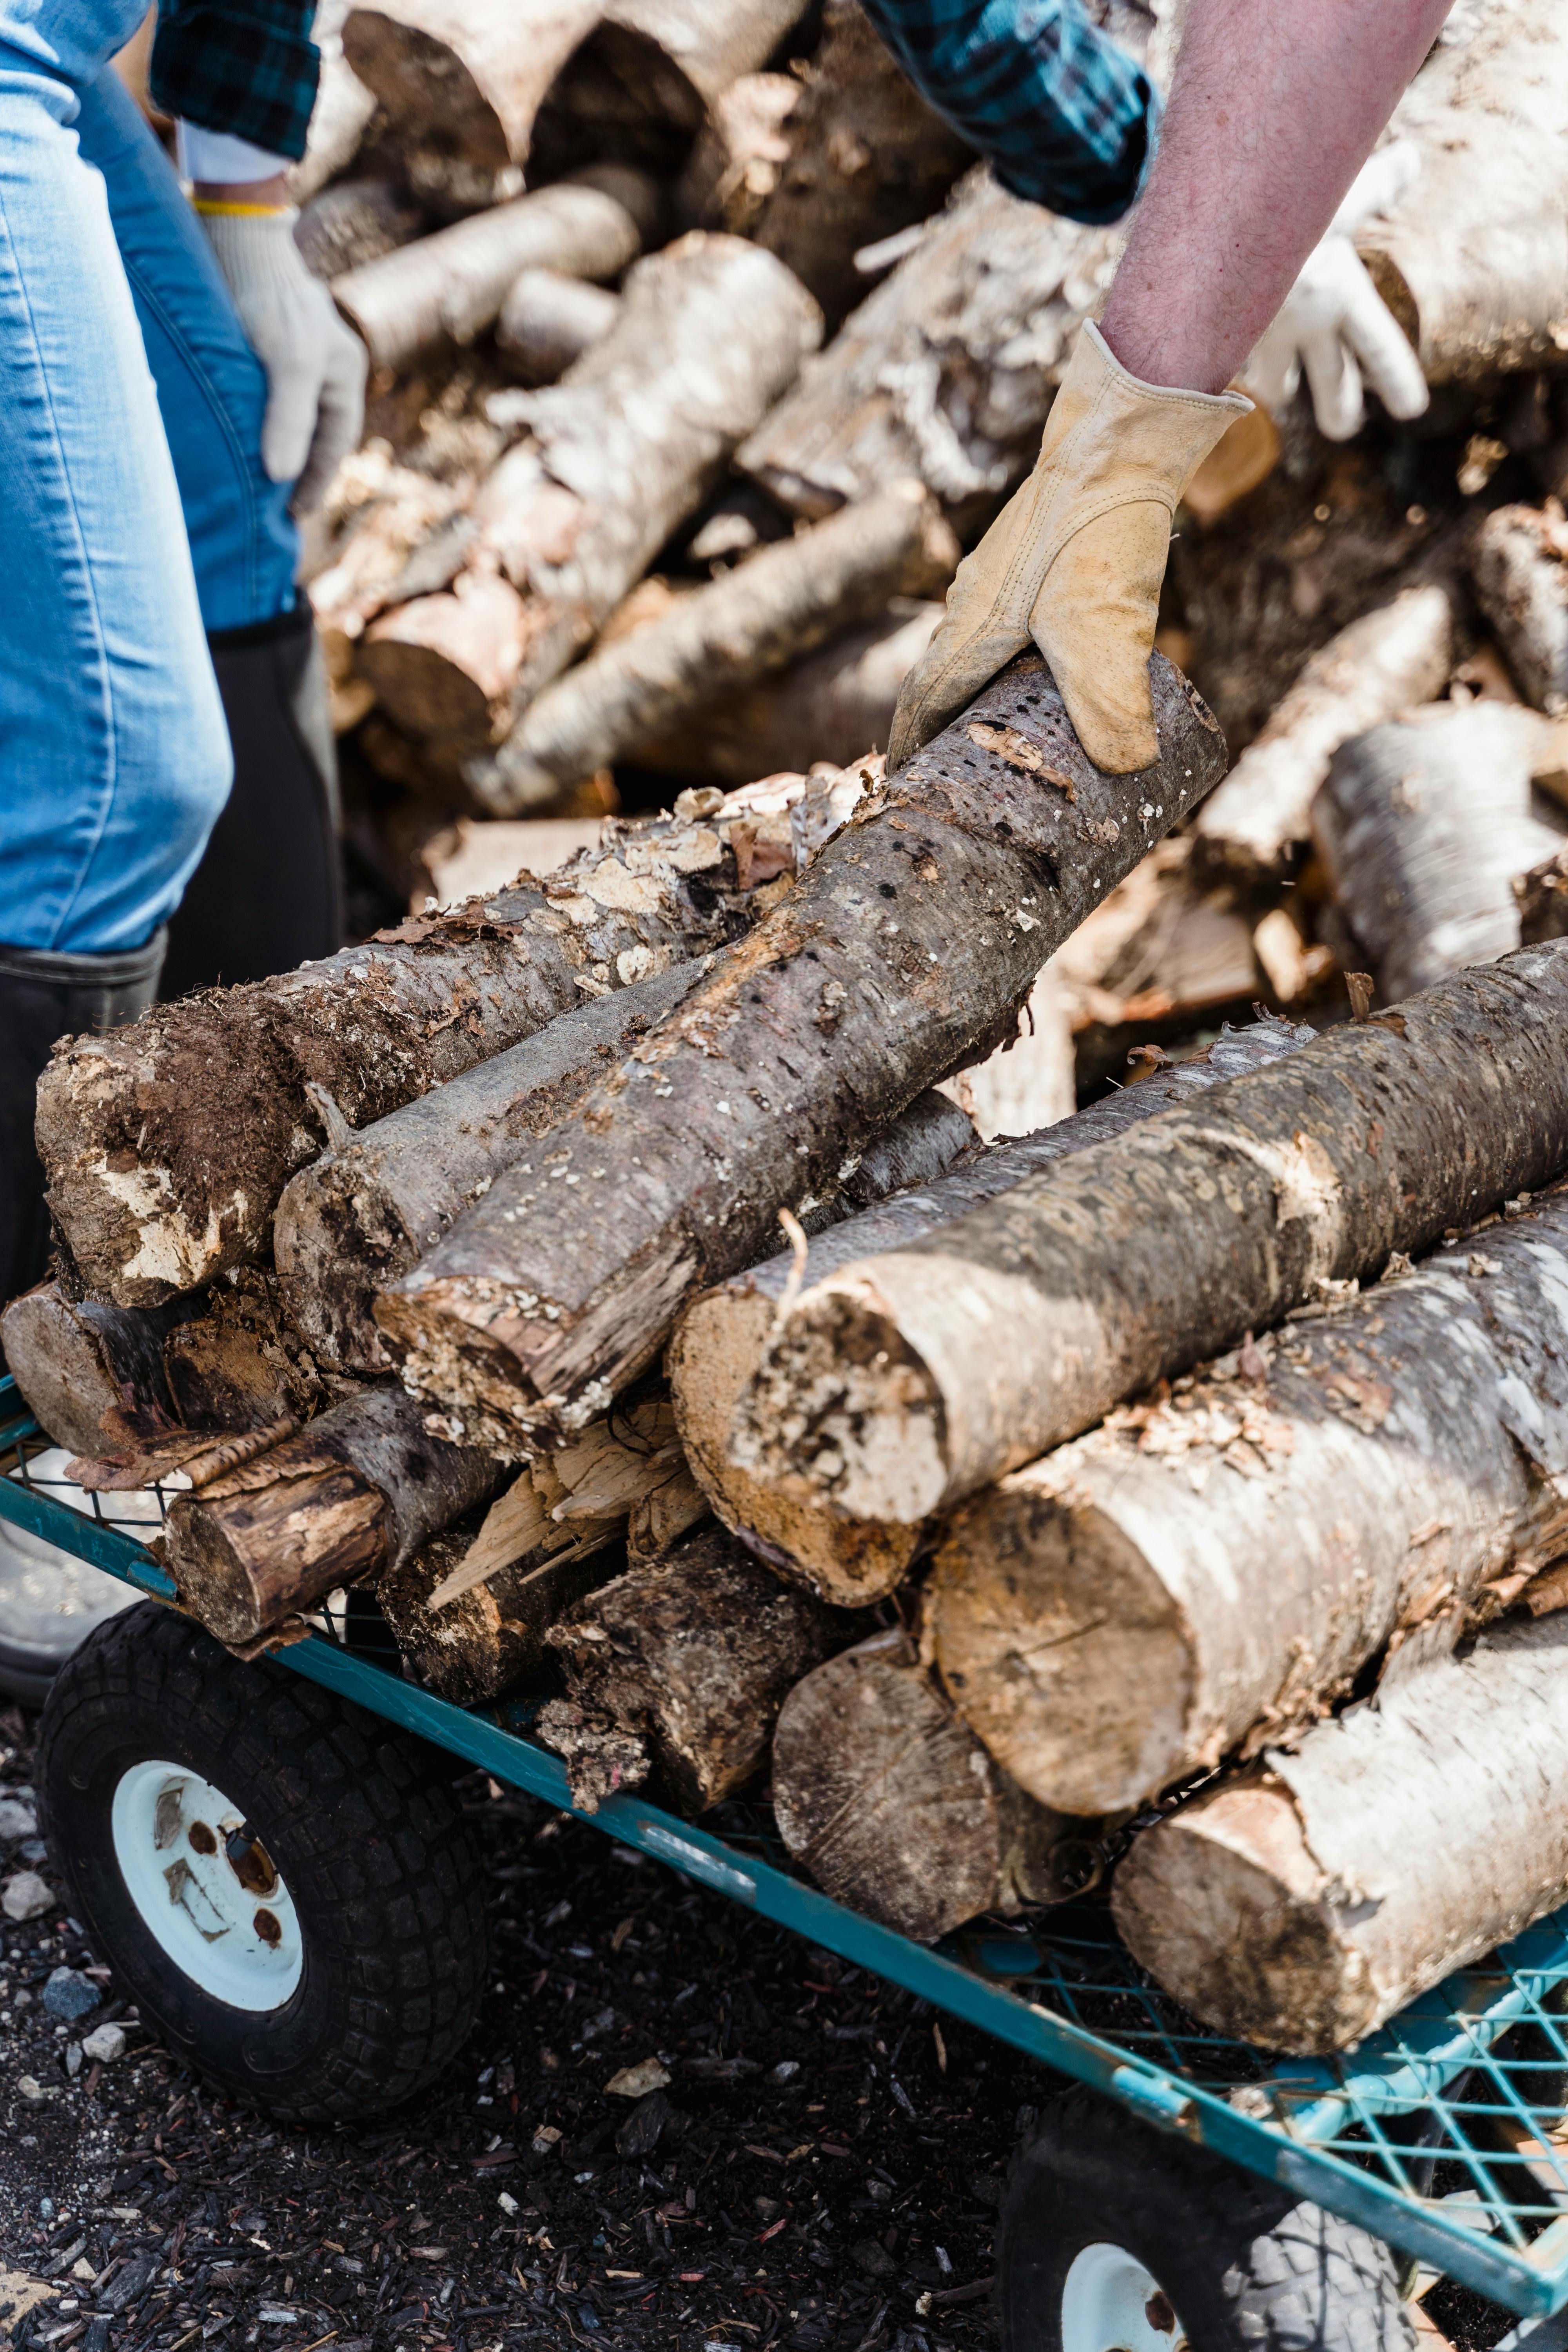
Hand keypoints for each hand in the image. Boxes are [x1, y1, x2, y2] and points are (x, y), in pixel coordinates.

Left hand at [195, 191, 367, 509]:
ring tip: (254, 482)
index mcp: (343, 372)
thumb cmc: (269, 297)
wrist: (235, 232)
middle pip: (315, 432)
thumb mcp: (288, 363)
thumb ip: (288, 420)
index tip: (294, 513)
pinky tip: (236, 436)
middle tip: (275, 508)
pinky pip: (266, 395)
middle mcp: (324, 364)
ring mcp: (294, 352)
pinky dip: (256, 422)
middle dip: (298, 470)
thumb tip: (280, 477)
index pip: (334, 442)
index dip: (315, 481)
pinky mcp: (262, 341)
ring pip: (290, 414)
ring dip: (275, 447)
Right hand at [888, 323, 1246, 774]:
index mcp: (968, 631)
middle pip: (943, 680)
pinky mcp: (1032, 557)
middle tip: (962, 773)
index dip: (914, 752)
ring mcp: (1000, 576)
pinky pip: (1010, 622)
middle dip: (946, 730)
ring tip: (1007, 729)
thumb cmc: (1096, 530)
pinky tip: (1052, 665)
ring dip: (982, 692)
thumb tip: (1131, 766)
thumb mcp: (1107, 630)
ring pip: (976, 648)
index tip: (910, 789)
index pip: (922, 705)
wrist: (1117, 435)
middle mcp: (970, 604)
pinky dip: (1017, 657)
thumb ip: (1113, 705)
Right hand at [1243, 144, 1427, 441]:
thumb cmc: (1279, 204)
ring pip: (1276, 387)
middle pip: (1333, 389)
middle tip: (1342, 426)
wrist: (1210, 226)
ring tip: (1282, 386)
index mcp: (1342, 295)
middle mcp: (1306, 326)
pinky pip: (1233, 365)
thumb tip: (1411, 159)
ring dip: (1280, 388)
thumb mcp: (1334, 191)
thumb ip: (1374, 186)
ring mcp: (1264, 337)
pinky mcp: (1225, 338)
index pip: (1382, 350)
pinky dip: (1233, 365)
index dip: (1399, 381)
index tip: (1412, 410)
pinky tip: (1227, 359)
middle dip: (1339, 413)